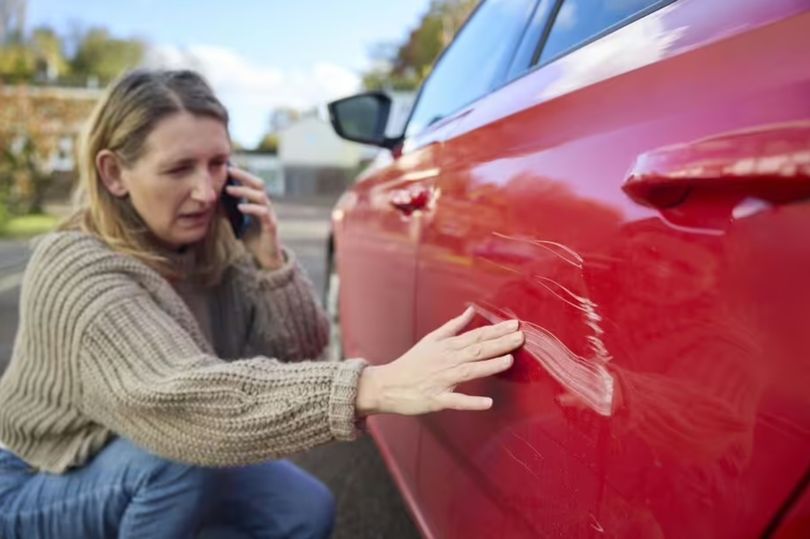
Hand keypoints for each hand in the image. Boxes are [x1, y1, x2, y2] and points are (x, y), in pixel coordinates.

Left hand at [224, 166, 283, 269]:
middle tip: (229, 171)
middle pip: (258, 184)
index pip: (252, 183)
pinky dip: (251, 208)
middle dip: (244, 176)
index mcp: (258, 203)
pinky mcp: (271, 225)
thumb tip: (215, 198)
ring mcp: (270, 214)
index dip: (242, 174)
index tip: (228, 166)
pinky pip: (263, 212)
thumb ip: (229, 210)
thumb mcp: (237, 222)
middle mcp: (266, 205)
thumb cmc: (252, 238)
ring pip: (260, 196)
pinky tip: (240, 207)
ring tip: (229, 190)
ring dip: (244, 191)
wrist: (265, 257)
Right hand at [355, 307, 523, 415]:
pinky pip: (456, 401)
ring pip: (469, 371)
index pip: (476, 336)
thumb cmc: (412, 362)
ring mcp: (442, 380)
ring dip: (489, 366)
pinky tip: (488, 403)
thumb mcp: (432, 339)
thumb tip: (470, 311)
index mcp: (447, 347)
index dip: (496, 331)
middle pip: (476, 350)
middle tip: (520, 337)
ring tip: (509, 360)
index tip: (515, 325)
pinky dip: (472, 403)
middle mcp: (447, 361)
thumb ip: (453, 326)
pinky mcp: (437, 399)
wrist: (387, 384)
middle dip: (499, 344)